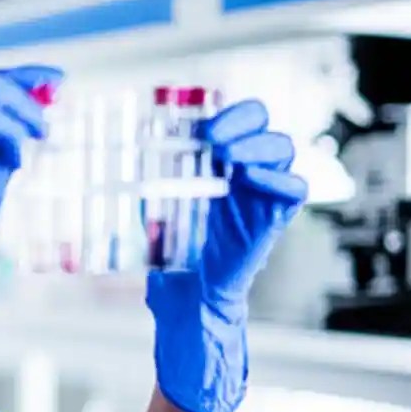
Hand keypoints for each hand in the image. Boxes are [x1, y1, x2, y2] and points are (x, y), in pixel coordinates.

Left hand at [147, 100, 307, 411]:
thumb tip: (116, 148)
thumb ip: (148, 176)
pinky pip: (294, 187)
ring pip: (282, 149)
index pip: (235, 120)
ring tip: (231, 158)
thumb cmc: (168, 249)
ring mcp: (263, 192)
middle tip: (214, 139)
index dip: (226, 114)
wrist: (186, 296)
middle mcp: (245, 170)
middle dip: (244, 124)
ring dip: (259, 147)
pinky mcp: (275, 217)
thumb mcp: (153, 206)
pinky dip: (279, 178)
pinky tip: (251, 179)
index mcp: (218, 161)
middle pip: (264, 126)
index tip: (198, 126)